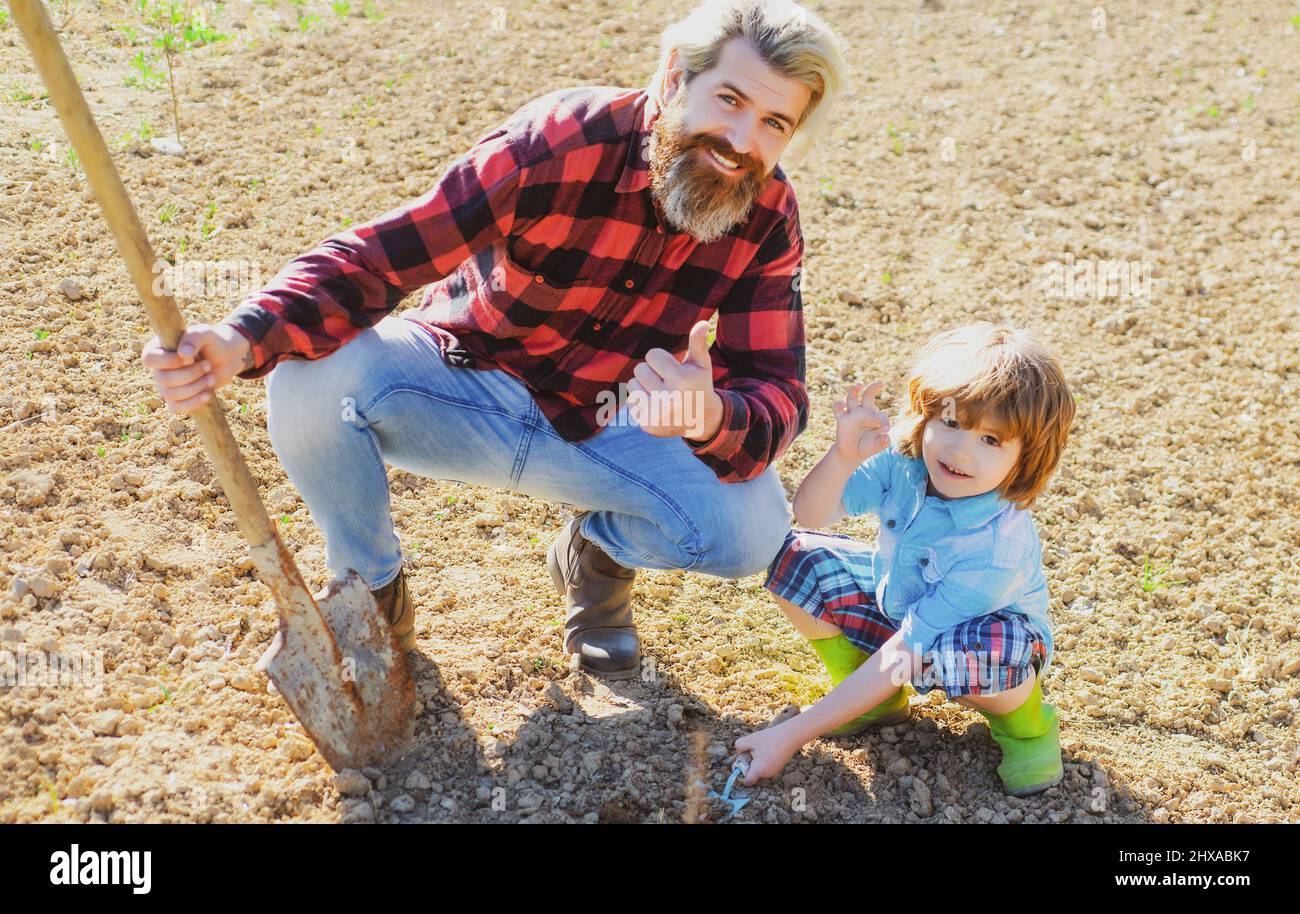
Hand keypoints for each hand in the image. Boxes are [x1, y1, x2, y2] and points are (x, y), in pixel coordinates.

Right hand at [141, 323, 250, 414]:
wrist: (226, 358)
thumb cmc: (211, 342)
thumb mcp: (204, 333)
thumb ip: (194, 337)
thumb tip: (183, 354)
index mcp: (157, 349)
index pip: (149, 359)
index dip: (169, 361)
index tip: (189, 357)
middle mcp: (157, 369)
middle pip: (164, 379)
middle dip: (191, 374)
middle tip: (207, 365)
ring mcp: (165, 386)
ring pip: (171, 394)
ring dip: (196, 387)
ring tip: (211, 377)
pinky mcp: (177, 399)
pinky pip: (176, 408)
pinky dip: (193, 403)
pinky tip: (207, 395)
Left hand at [626, 320, 720, 439]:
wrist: (702, 420)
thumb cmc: (698, 384)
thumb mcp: (701, 365)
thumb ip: (698, 343)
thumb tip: (702, 323)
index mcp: (681, 380)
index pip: (652, 355)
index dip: (661, 359)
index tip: (672, 368)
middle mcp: (668, 398)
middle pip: (639, 369)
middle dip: (651, 372)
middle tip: (666, 381)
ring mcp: (657, 414)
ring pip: (632, 385)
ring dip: (644, 386)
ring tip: (660, 393)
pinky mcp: (647, 424)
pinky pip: (631, 402)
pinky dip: (641, 402)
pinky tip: (656, 406)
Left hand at [734, 722, 801, 786]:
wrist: (790, 736)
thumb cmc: (770, 738)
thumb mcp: (750, 739)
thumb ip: (739, 747)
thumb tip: (738, 754)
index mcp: (759, 771)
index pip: (747, 781)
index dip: (741, 773)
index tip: (741, 762)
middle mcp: (767, 775)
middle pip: (752, 774)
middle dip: (749, 764)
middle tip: (751, 751)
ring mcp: (774, 772)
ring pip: (759, 770)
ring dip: (756, 761)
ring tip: (761, 748)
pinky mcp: (778, 767)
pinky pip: (766, 767)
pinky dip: (764, 760)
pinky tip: (767, 749)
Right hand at [833, 380, 890, 463]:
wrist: (851, 453)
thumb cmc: (867, 447)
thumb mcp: (876, 447)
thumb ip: (883, 443)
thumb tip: (887, 436)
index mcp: (875, 417)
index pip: (881, 415)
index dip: (884, 421)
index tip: (885, 430)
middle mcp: (864, 412)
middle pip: (868, 395)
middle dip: (874, 387)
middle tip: (881, 383)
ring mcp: (852, 414)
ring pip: (852, 397)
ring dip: (854, 390)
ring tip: (859, 385)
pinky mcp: (842, 419)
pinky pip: (838, 409)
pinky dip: (839, 405)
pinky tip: (842, 405)